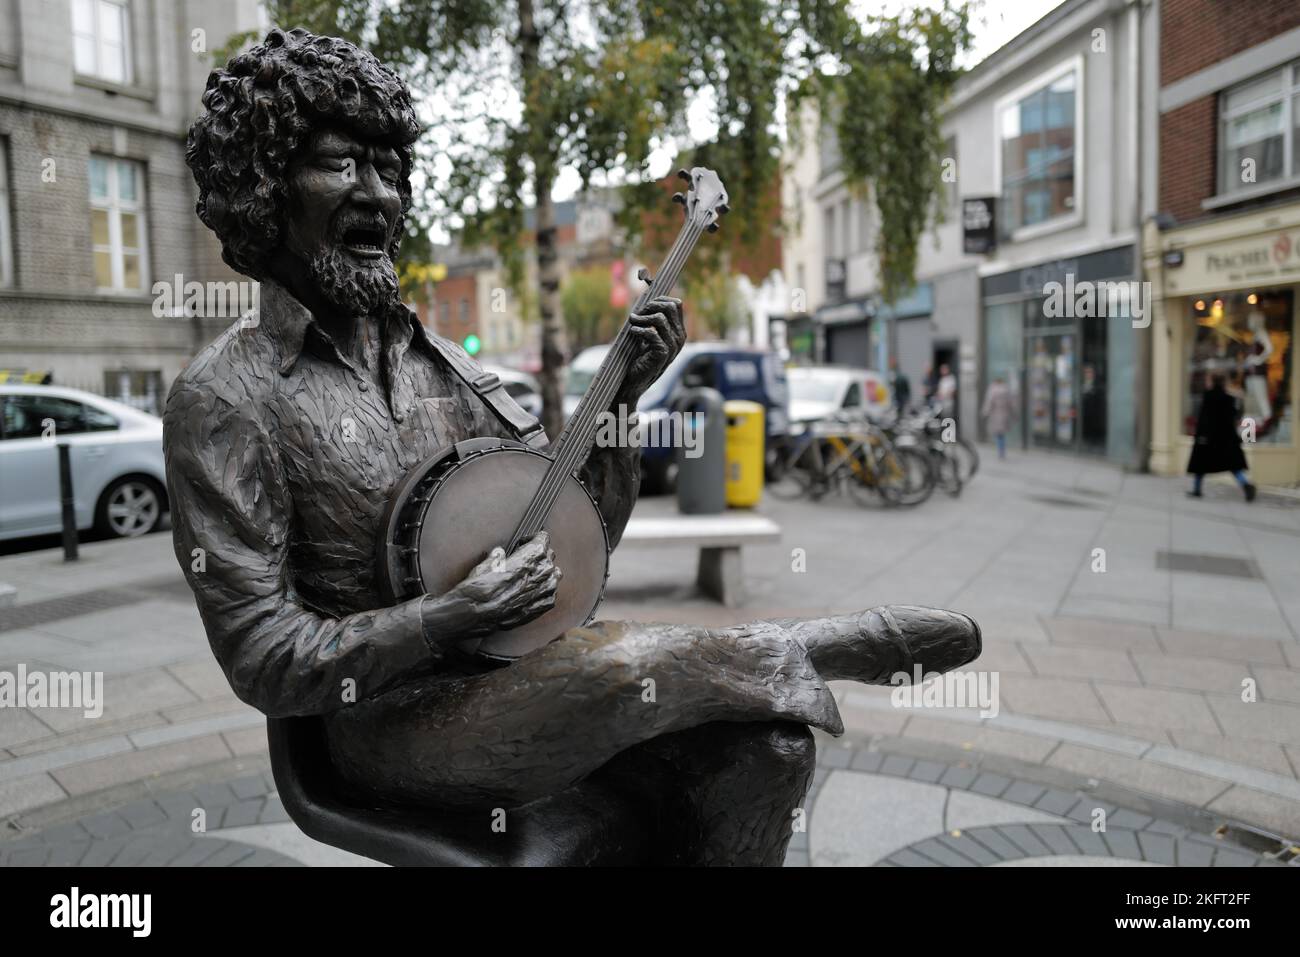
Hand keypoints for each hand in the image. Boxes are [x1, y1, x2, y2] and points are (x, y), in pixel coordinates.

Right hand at [428, 531, 560, 639]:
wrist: (476, 615)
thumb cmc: (478, 588)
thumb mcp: (485, 565)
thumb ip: (497, 557)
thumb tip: (500, 553)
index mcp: (529, 557)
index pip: (543, 539)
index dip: (533, 538)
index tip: (524, 543)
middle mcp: (541, 573)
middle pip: (549, 556)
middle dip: (538, 555)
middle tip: (524, 559)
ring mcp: (543, 591)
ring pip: (555, 575)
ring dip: (545, 573)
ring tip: (531, 576)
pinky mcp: (541, 608)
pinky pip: (551, 595)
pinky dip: (544, 592)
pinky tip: (533, 592)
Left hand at [618, 296, 685, 404]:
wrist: (633, 380)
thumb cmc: (638, 356)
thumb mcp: (647, 334)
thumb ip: (650, 318)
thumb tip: (647, 298)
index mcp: (678, 331)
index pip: (676, 304)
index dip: (658, 300)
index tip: (643, 307)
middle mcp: (679, 338)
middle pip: (670, 307)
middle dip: (650, 306)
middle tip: (636, 315)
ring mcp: (673, 346)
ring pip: (660, 318)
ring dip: (642, 318)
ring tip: (632, 323)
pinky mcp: (662, 354)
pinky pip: (651, 333)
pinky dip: (638, 330)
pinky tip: (632, 333)